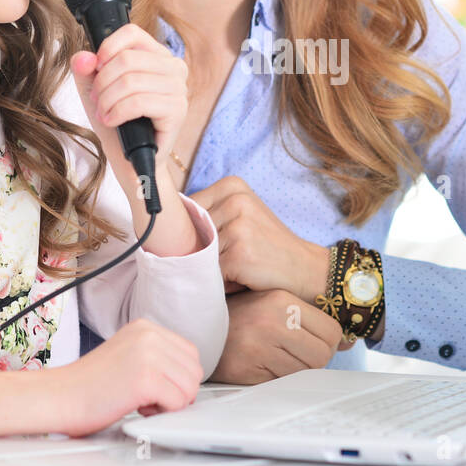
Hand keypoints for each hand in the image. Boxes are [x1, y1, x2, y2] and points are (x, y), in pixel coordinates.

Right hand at [56, 318, 202, 434]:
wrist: (58, 398)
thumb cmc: (88, 386)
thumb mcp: (127, 355)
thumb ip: (156, 355)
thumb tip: (190, 376)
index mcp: (145, 327)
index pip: (190, 354)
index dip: (176, 378)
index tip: (152, 387)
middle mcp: (149, 335)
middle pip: (194, 371)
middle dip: (176, 392)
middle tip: (145, 397)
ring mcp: (148, 354)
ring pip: (190, 388)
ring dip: (169, 403)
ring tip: (139, 400)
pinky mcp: (146, 378)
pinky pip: (179, 403)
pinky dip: (161, 413)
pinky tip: (136, 407)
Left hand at [70, 23, 187, 187]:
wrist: (130, 159)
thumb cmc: (118, 121)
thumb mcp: (95, 90)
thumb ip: (85, 69)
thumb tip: (83, 58)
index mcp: (158, 55)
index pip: (131, 33)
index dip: (106, 49)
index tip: (96, 69)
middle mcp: (174, 67)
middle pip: (126, 59)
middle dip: (102, 82)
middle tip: (97, 99)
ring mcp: (179, 88)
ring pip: (130, 81)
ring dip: (107, 100)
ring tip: (104, 112)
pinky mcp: (177, 110)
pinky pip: (139, 102)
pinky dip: (117, 112)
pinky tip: (112, 120)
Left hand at [190, 176, 328, 302]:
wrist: (302, 266)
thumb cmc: (266, 243)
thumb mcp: (242, 213)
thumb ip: (210, 211)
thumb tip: (163, 223)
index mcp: (233, 185)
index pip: (187, 206)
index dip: (186, 229)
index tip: (199, 240)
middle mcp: (235, 201)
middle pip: (190, 230)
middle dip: (198, 248)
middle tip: (222, 257)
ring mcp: (238, 226)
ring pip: (198, 251)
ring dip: (208, 265)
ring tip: (234, 266)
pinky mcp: (239, 254)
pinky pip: (209, 270)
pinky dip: (219, 280)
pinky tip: (239, 277)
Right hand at [210, 289, 343, 383]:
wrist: (197, 326)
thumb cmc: (239, 315)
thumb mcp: (273, 304)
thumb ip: (308, 318)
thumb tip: (350, 341)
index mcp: (282, 300)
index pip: (331, 331)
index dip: (327, 343)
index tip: (314, 344)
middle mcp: (273, 320)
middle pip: (322, 355)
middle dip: (313, 360)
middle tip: (295, 355)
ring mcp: (260, 345)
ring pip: (304, 372)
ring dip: (293, 371)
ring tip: (274, 357)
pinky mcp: (247, 368)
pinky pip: (280, 383)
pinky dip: (274, 379)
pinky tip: (260, 365)